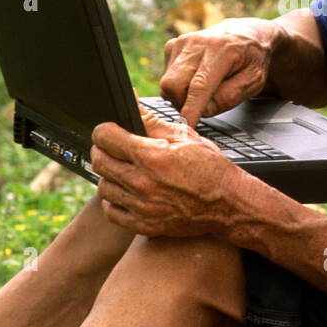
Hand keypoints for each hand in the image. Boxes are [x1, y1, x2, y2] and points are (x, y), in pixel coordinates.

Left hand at [90, 104, 239, 236]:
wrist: (228, 203)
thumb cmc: (210, 168)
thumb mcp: (184, 136)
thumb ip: (151, 121)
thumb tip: (131, 101)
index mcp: (151, 156)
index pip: (105, 137)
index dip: (104, 129)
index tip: (109, 130)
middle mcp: (143, 183)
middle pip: (99, 161)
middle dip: (103, 149)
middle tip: (114, 148)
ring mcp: (142, 207)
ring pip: (103, 187)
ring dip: (108, 175)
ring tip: (123, 169)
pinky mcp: (144, 225)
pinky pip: (111, 211)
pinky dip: (113, 200)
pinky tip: (126, 191)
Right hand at [159, 17, 282, 126]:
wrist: (245, 34)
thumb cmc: (251, 59)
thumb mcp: (254, 81)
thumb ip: (230, 97)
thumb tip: (203, 110)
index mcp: (222, 50)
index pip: (200, 84)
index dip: (191, 107)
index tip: (187, 124)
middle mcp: (198, 43)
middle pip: (174, 84)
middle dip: (182, 104)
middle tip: (201, 108)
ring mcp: (182, 42)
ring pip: (167, 83)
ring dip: (181, 96)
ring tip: (203, 92)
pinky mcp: (172, 46)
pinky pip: (166, 77)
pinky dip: (178, 85)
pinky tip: (194, 80)